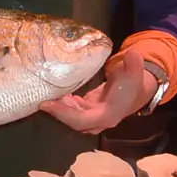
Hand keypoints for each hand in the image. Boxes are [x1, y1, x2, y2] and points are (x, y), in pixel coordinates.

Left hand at [40, 49, 156, 134]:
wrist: (135, 91)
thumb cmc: (132, 82)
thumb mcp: (135, 72)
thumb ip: (134, 64)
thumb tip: (133, 55)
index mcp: (108, 115)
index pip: (82, 120)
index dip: (64, 114)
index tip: (47, 104)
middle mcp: (98, 120)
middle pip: (73, 121)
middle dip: (56, 112)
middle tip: (41, 99)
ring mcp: (91, 117)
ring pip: (70, 117)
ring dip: (57, 107)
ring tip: (45, 94)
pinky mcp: (86, 110)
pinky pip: (70, 110)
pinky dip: (60, 103)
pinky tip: (52, 92)